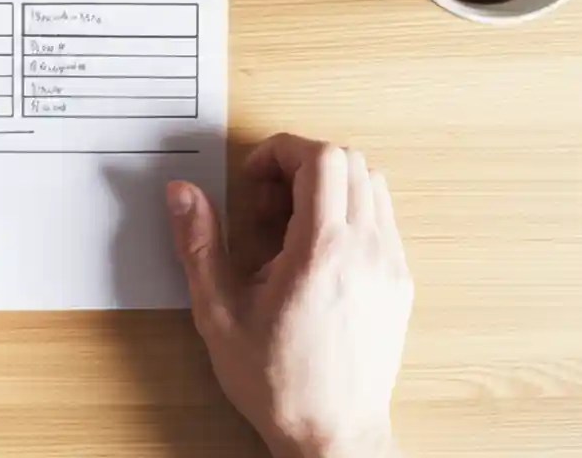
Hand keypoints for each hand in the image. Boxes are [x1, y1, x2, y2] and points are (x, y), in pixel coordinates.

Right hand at [166, 134, 412, 457]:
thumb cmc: (277, 381)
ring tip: (290, 226)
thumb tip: (181, 193)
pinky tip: (315, 252)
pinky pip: (383, 219)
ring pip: (372, 185)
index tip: (253, 178)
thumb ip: (199, 244)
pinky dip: (349, 213)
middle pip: (350, 161)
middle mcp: (367, 250)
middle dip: (301, 163)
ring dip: (329, 186)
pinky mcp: (400, 283)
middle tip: (268, 200)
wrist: (333, 434)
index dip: (281, 151)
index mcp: (322, 251)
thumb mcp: (219, 312)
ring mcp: (390, 265)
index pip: (320, 158)